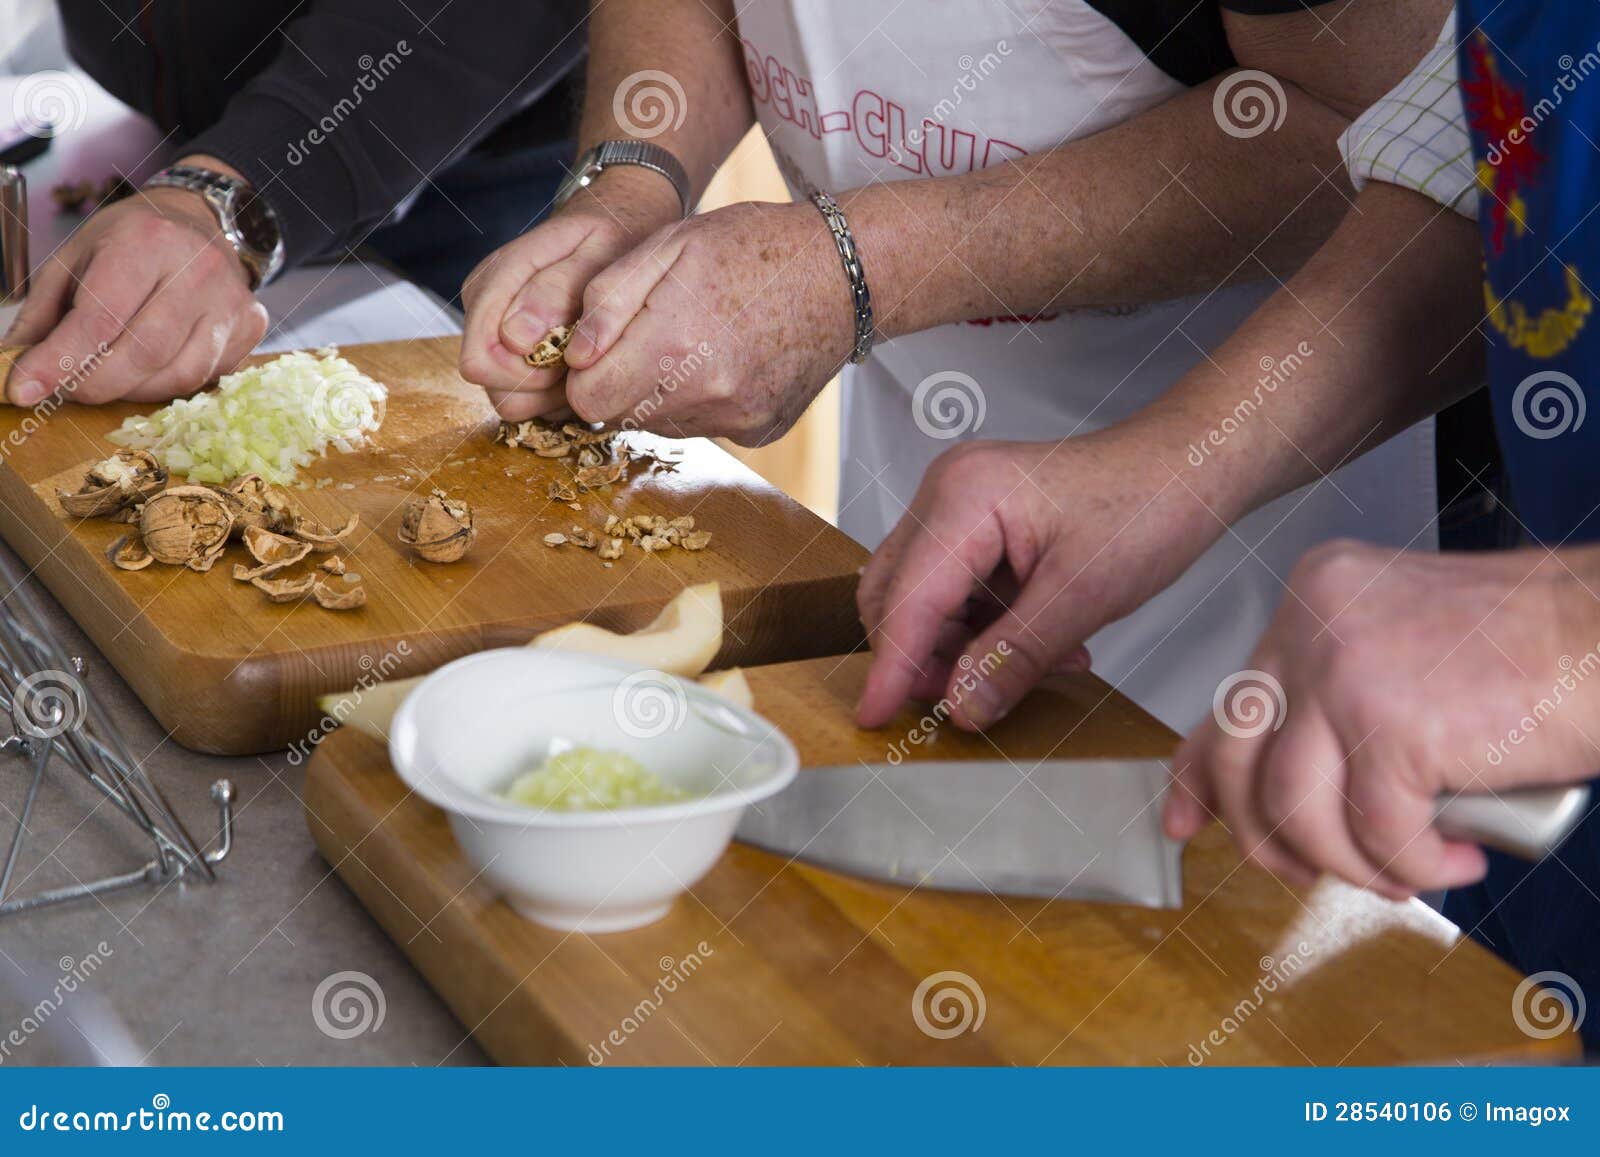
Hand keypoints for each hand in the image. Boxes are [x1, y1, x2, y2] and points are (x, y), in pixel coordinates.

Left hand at [4, 160, 266, 405]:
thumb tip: (20, 372)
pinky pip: (206, 376)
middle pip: (143, 352)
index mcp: (146, 240)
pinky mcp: (250, 326)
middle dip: (95, 383)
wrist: (201, 222)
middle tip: (66, 390)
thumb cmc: (133, 240)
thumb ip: (45, 314)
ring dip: (132, 389)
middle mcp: (198, 270)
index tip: (26, 389)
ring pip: (179, 374)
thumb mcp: (77, 258)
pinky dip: (167, 385)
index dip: (60, 361)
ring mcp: (231, 302)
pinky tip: (147, 371)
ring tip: (107, 379)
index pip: (100, 318)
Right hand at [458, 166, 681, 420]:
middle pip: (491, 385)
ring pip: (509, 397)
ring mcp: (496, 329)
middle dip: (541, 387)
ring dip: (551, 393)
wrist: (620, 222)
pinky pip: (526, 395)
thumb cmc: (612, 234)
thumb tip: (514, 338)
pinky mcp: (514, 349)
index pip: (480, 361)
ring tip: (587, 360)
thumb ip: (555, 292)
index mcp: (495, 281)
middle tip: (586, 360)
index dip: (528, 375)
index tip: (574, 358)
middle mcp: (486, 306)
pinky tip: (582, 364)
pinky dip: (557, 391)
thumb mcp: (596, 252)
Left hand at [560, 199, 852, 444]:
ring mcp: (735, 419)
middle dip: (618, 383)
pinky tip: (726, 358)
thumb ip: (609, 299)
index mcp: (674, 344)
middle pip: (619, 419)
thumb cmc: (752, 246)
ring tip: (692, 340)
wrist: (843, 274)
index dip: (584, 374)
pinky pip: (703, 426)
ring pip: (659, 425)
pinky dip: (700, 400)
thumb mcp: (668, 245)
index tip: (599, 347)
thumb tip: (574, 355)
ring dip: (659, 392)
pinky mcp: (757, 431)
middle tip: (646, 338)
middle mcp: (705, 395)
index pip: (586, 401)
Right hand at [855, 429, 1223, 730]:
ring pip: (922, 597)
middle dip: (921, 658)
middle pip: (895, 595)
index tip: (873, 719)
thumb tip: (962, 708)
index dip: (892, 667)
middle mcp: (947, 491)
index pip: (909, 599)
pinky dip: (981, 628)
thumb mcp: (1085, 595)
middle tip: (962, 705)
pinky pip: (954, 588)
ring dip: (958, 646)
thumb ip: (1015, 656)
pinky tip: (1033, 645)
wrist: (1186, 465)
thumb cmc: (1150, 504)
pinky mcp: (975, 520)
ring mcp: (957, 503)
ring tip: (1024, 671)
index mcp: (964, 497)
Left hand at [1165, 541, 1599, 898]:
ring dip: (1350, 865)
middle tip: (1308, 872)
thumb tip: (1277, 779)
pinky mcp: (1392, 728)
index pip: (1227, 702)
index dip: (1196, 776)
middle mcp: (1313, 625)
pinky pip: (1378, 835)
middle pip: (1238, 760)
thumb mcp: (1400, 655)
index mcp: (1314, 598)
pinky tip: (1456, 857)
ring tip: (1408, 869)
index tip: (1185, 821)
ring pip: (1297, 810)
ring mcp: (1345, 674)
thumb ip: (1333, 699)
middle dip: (1266, 838)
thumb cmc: (1533, 652)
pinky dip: (1417, 867)